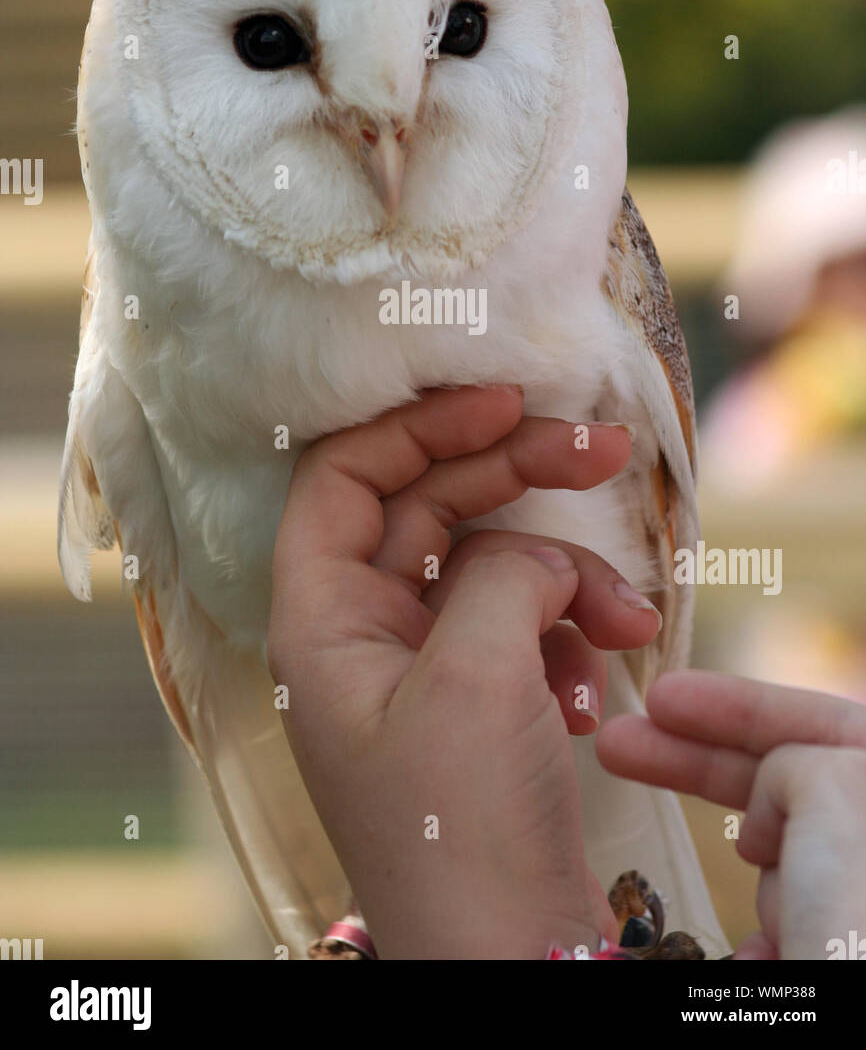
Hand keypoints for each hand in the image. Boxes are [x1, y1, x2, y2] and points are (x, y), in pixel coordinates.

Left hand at [268, 385, 660, 958]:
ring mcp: (422, 670)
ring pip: (492, 570)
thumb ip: (500, 574)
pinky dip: (565, 641)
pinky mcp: (477, 704)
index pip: (343, 476)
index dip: (416, 427)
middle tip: (602, 448)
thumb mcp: (475, 676)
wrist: (511, 958)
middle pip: (431, 508)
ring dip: (566, 581)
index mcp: (322, 619)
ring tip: (625, 623)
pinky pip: (522, 630)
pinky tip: (594, 694)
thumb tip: (536, 552)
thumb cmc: (463, 827)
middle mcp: (361, 634)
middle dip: (516, 477)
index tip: (502, 401)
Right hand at [597, 671, 865, 958]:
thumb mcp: (829, 789)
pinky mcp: (849, 950)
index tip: (658, 698)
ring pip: (790, 867)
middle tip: (620, 746)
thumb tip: (772, 797)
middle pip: (794, 781)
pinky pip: (796, 928)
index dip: (735, 702)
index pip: (823, 720)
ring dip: (758, 891)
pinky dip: (767, 941)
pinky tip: (759, 964)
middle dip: (702, 768)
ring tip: (771, 943)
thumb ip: (791, 761)